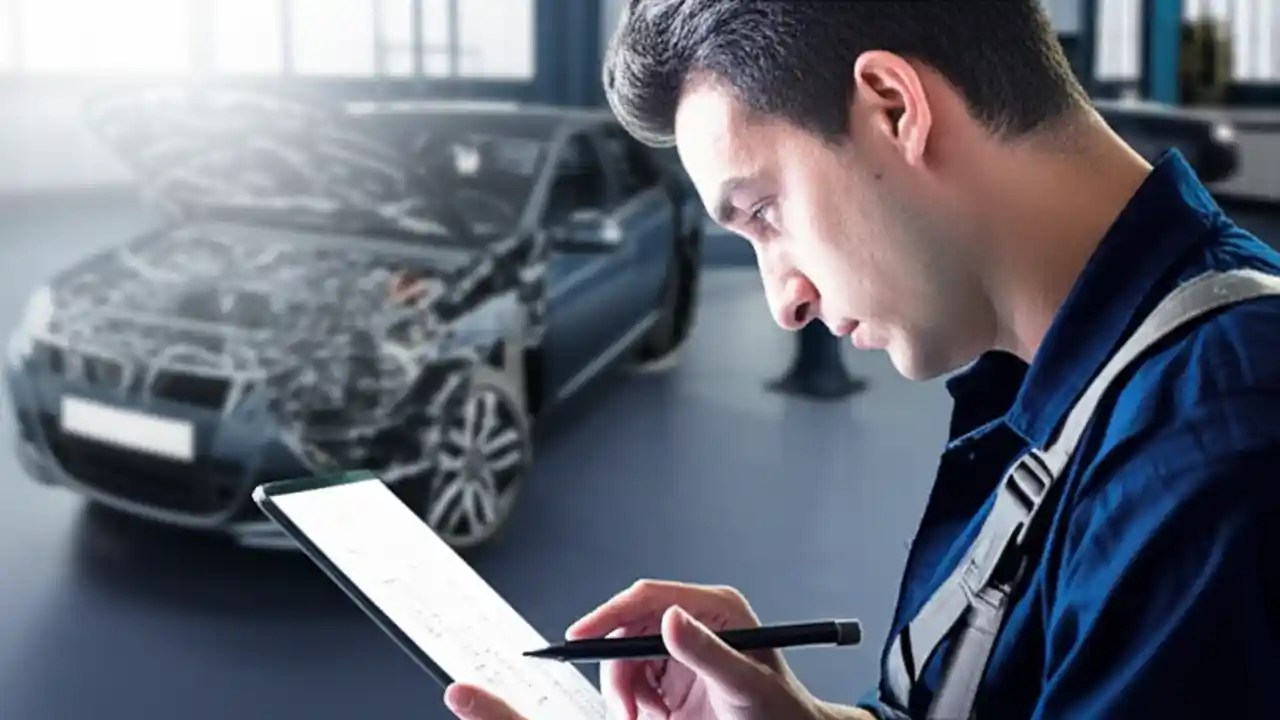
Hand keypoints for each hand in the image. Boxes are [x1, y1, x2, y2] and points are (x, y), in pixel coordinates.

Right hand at [569, 579, 830, 719]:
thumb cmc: (779, 711)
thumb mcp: (742, 683)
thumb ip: (706, 652)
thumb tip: (671, 618)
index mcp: (716, 609)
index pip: (649, 598)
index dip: (609, 614)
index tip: (580, 635)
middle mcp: (695, 624)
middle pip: (628, 631)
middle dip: (618, 670)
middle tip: (625, 707)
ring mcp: (681, 651)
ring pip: (624, 660)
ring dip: (625, 692)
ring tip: (646, 716)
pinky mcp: (672, 678)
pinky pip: (632, 683)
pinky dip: (633, 704)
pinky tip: (655, 716)